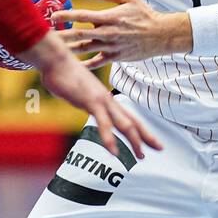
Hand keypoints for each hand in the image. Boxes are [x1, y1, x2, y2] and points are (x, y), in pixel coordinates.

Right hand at [18, 30, 161, 158]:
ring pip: (124, 124)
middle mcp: (108, 100)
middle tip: (160, 149)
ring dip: (134, 141)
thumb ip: (81, 99)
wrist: (56, 60)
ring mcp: (101, 101)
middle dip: (147, 137)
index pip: (129, 116)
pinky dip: (110, 140)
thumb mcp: (77, 92)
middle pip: (133, 121)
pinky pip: (104, 124)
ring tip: (141, 156)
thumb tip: (79, 101)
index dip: (142, 130)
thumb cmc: (63, 74)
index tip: (152, 141)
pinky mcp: (91, 102)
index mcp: (106, 98)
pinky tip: (115, 152)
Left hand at [51, 0, 191, 69]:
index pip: (82, 16)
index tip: (52, 16)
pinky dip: (84, 65)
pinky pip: (96, 63)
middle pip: (78, 35)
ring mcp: (111, 47)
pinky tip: (72, 66)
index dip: (66, 15)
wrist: (162, 35)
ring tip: (53, 50)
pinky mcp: (115, 57)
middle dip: (61, 35)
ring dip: (68, 50)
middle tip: (45, 36)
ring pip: (84, 50)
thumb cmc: (145, 15)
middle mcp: (108, 33)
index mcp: (110, 17)